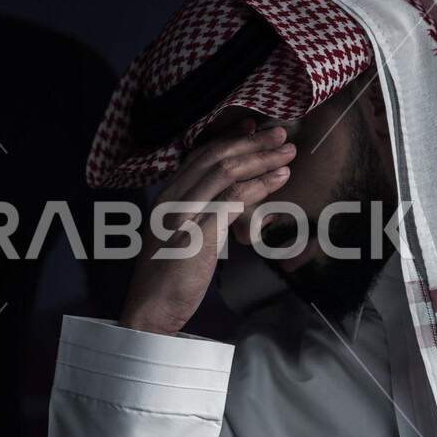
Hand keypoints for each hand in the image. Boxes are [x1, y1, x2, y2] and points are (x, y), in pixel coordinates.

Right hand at [119, 119, 295, 335]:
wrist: (150, 310)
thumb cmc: (166, 280)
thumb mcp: (176, 239)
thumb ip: (194, 217)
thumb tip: (223, 206)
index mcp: (165, 198)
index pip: (197, 156)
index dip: (226, 138)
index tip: (250, 126)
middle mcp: (172, 199)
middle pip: (214, 157)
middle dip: (250, 142)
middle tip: (279, 134)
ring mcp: (184, 214)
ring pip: (226, 171)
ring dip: (261, 158)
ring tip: (287, 153)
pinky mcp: (199, 232)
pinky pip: (234, 198)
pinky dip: (260, 184)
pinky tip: (279, 179)